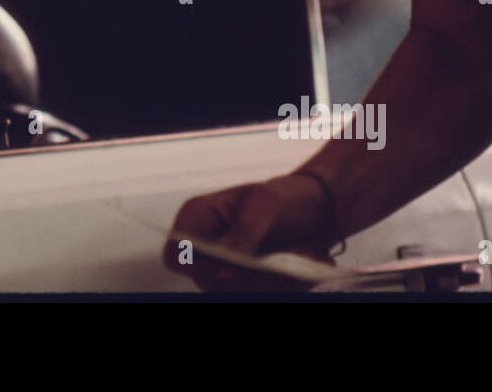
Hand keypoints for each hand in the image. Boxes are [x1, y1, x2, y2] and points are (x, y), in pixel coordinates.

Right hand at [163, 172, 336, 290]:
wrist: (316, 211)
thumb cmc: (284, 198)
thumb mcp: (265, 206)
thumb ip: (243, 234)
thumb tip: (223, 265)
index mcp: (198, 217)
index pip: (175, 254)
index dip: (194, 266)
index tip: (228, 269)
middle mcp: (206, 247)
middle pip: (205, 280)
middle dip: (243, 277)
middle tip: (275, 264)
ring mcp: (225, 267)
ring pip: (231, 291)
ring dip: (264, 282)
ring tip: (292, 257)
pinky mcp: (246, 282)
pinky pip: (251, 294)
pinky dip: (274, 287)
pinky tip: (293, 269)